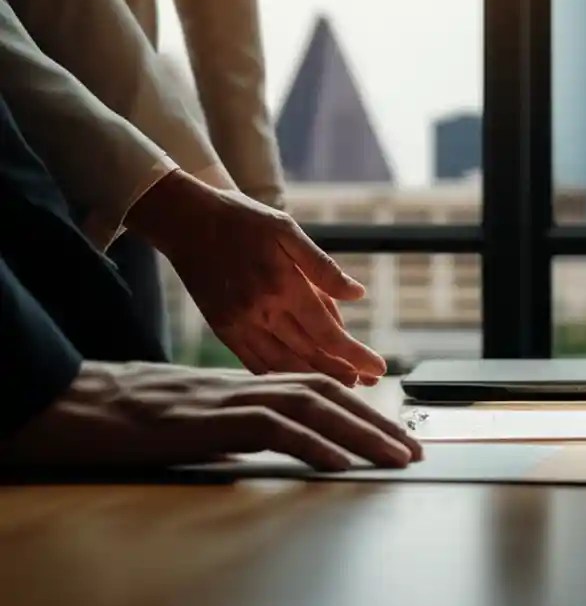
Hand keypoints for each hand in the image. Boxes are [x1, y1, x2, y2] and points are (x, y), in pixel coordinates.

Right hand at [0, 362, 422, 470]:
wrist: (95, 405)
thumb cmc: (150, 414)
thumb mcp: (215, 418)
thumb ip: (254, 425)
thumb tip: (292, 447)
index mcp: (257, 382)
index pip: (325, 390)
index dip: (366, 410)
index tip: (398, 437)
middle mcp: (254, 382)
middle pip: (332, 395)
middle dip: (379, 424)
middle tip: (415, 452)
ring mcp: (236, 397)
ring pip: (314, 407)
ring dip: (361, 433)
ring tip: (394, 458)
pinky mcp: (216, 419)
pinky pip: (275, 429)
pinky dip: (313, 444)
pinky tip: (340, 461)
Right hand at [126, 171, 385, 385]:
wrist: (186, 220)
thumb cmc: (243, 220)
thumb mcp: (287, 230)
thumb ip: (322, 267)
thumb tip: (357, 294)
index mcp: (281, 285)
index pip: (327, 333)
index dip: (355, 355)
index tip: (380, 368)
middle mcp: (259, 310)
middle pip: (310, 355)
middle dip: (344, 372)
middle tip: (371, 383)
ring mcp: (238, 323)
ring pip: (283, 365)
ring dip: (317, 379)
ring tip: (347, 385)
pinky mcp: (222, 329)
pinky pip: (254, 363)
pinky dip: (280, 376)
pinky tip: (301, 382)